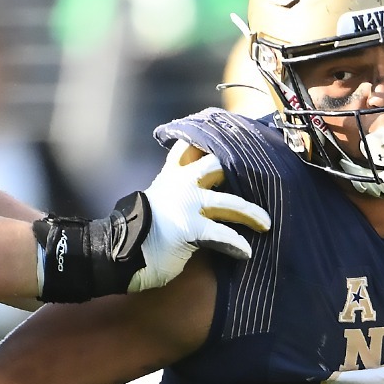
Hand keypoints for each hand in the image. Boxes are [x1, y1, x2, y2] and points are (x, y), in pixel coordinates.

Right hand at [33, 141, 272, 301]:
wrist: (117, 251)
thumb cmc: (135, 233)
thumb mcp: (155, 203)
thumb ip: (174, 194)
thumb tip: (193, 196)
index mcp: (171, 175)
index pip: (191, 146)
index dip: (210, 137)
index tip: (232, 131)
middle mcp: (182, 185)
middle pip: (219, 166)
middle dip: (242, 171)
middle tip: (263, 176)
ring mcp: (188, 205)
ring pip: (230, 203)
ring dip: (251, 213)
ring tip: (266, 223)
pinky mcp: (191, 229)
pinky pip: (222, 235)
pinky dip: (236, 243)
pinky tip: (246, 251)